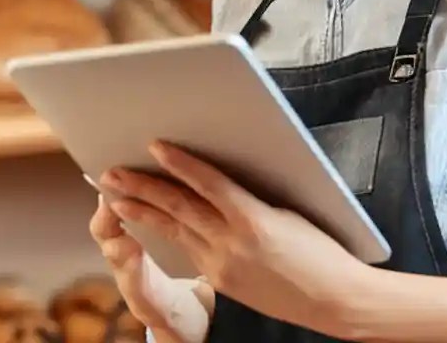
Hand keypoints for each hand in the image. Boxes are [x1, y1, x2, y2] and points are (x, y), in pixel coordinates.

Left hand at [100, 142, 370, 336]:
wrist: (334, 300)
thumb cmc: (322, 250)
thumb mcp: (288, 212)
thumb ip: (250, 198)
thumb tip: (219, 180)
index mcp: (255, 220)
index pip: (208, 184)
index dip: (180, 164)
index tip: (155, 146)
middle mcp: (233, 244)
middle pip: (180, 208)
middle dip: (142, 188)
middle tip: (112, 173)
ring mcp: (223, 265)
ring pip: (176, 230)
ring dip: (144, 211)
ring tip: (116, 196)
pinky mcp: (222, 281)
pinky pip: (189, 249)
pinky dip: (168, 231)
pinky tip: (150, 221)